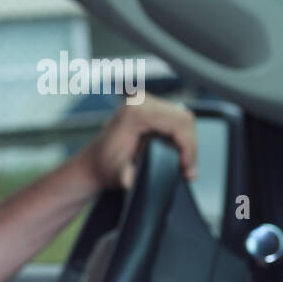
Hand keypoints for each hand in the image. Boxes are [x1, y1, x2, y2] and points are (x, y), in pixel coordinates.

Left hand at [76, 95, 197, 191]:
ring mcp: (145, 102)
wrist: (92, 163)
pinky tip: (179, 154)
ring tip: (185, 165)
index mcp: (135, 112)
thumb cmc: (103, 167)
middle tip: (188, 170)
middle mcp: (140, 102)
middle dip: (191, 147)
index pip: (179, 123)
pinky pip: (176, 119)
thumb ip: (124, 176)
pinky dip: (181, 137)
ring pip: (183, 118)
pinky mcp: (148, 108)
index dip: (189, 147)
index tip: (187, 167)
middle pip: (185, 119)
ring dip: (188, 142)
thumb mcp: (115, 174)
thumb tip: (129, 179)